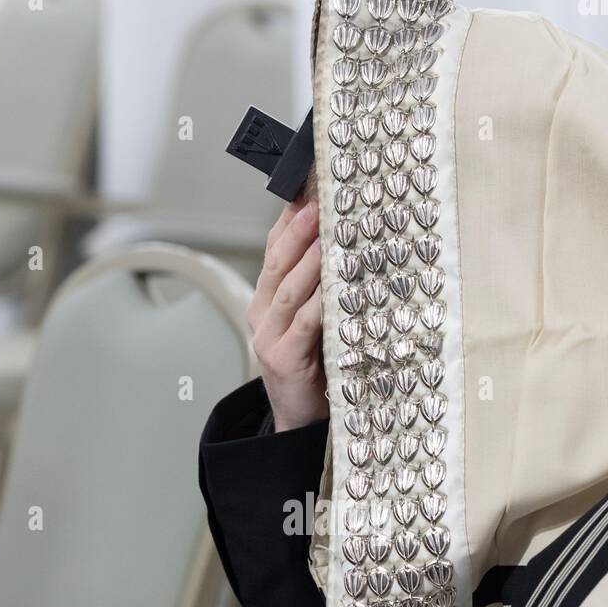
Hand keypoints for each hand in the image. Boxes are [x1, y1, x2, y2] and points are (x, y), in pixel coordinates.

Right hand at [247, 198, 327, 432]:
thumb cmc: (313, 365)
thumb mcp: (310, 319)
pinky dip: (318, 304)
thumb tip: (345, 243)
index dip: (288, 218)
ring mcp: (269, 338)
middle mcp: (261, 314)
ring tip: (327, 236)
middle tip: (317, 203)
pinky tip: (333, 288)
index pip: (273, 249)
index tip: (306, 188)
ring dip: (308, 261)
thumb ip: (319, 286)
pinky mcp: (285, 360)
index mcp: (265, 299)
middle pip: (277, 263)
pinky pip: (303, 325)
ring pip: (288, 291)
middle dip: (297, 231)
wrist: (298, 418)